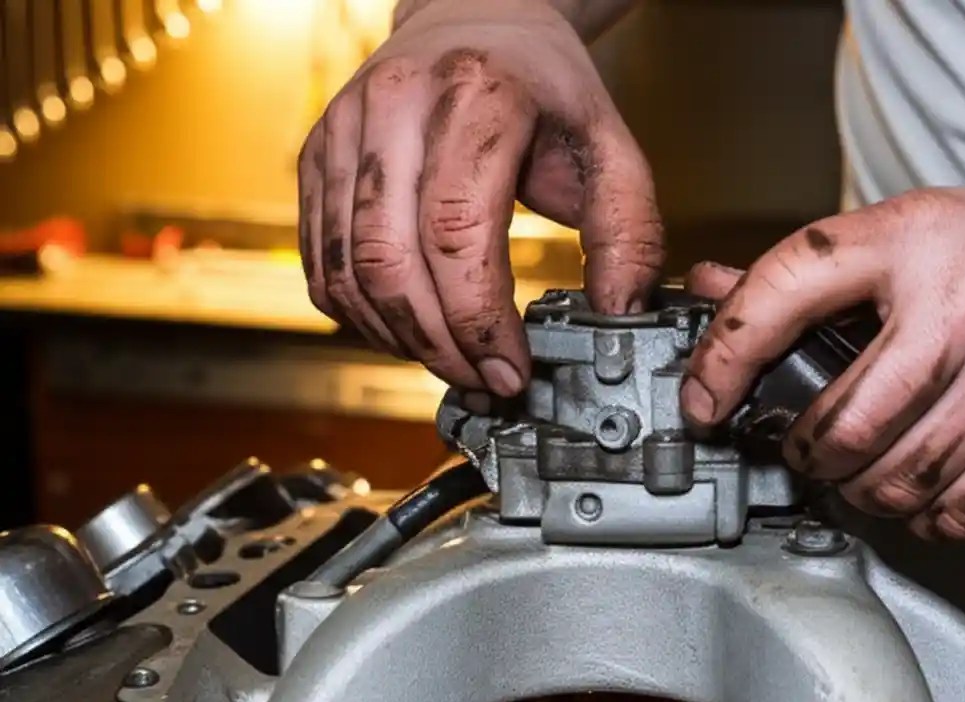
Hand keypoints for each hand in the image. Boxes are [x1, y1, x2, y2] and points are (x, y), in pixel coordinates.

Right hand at [298, 0, 662, 395]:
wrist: (473, 18)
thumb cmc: (542, 83)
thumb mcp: (608, 141)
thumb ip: (628, 228)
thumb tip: (618, 311)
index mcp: (475, 94)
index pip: (455, 229)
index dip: (478, 318)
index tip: (511, 369)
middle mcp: (393, 106)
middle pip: (389, 260)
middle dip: (437, 344)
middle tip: (483, 382)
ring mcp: (343, 131)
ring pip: (346, 270)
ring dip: (397, 339)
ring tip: (450, 364)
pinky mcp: (316, 157)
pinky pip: (319, 262)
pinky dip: (359, 316)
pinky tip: (407, 332)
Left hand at [683, 188, 964, 539]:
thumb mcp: (920, 229)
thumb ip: (817, 268)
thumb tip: (718, 291)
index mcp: (919, 243)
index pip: (784, 292)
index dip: (725, 354)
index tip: (706, 395)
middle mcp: (964, 312)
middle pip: (839, 423)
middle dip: (805, 451)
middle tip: (803, 444)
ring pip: (894, 481)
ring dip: (860, 490)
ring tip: (861, 468)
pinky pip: (957, 513)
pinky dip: (924, 517)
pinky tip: (923, 489)